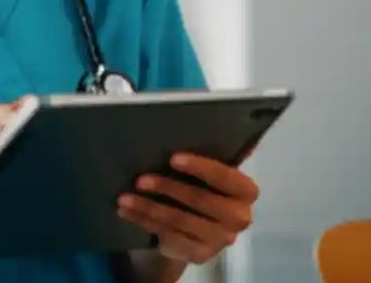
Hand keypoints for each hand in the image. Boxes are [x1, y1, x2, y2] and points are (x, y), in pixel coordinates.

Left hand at [117, 153, 258, 265]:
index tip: (173, 158)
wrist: (193, 227)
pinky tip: (127, 211)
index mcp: (246, 191)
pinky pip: (168, 236)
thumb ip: (212, 150)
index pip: (228, 178)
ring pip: (180, 220)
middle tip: (140, 179)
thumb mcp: (205, 170)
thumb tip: (213, 117)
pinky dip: (144, 221)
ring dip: (149, 206)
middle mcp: (239, 218)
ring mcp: (220, 240)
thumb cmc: (199, 186)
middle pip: (201, 201)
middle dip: (168, 187)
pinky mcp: (200, 254)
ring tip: (125, 196)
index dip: (201, 167)